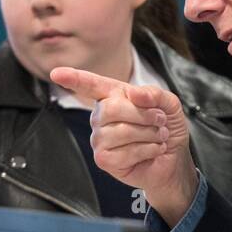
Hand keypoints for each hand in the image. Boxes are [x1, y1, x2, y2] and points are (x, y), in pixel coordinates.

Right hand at [49, 66, 197, 224]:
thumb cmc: (165, 128)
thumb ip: (154, 94)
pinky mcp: (103, 159)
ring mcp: (99, 138)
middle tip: (159, 121)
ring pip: (120, 132)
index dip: (73, 78)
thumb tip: (135, 94)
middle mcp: (100, 116)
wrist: (174, 158)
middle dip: (144, 115)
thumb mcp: (168, 104)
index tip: (56, 72)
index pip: (90, 85)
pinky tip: (151, 151)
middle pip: (112, 108)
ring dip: (149, 134)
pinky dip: (146, 151)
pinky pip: (123, 153)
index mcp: (113, 96)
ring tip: (158, 137)